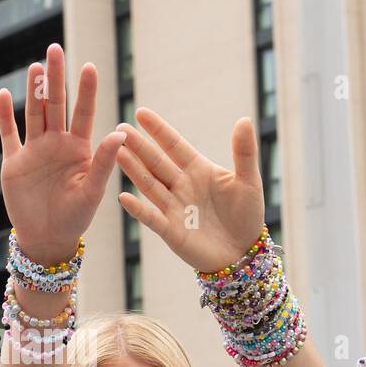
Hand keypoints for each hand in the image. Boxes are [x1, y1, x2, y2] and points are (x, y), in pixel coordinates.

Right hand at [0, 44, 125, 264]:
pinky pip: (8, 134)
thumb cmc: (75, 218)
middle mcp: (57, 144)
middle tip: (55, 49)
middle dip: (55, 79)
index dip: (86, 90)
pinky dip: (4, 116)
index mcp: (79, 149)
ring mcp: (34, 151)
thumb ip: (104, 161)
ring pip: (33, 114)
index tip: (89, 66)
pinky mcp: (13, 162)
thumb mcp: (92, 190)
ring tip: (35, 66)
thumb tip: (121, 132)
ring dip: (32, 91)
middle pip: (55, 105)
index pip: (84, 112)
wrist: (46, 239)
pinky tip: (3, 94)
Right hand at [116, 108, 266, 273]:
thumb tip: (244, 119)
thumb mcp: (249, 181)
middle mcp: (182, 186)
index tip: (140, 113)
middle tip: (118, 129)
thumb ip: (244, 152)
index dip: (158, 130)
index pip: (174, 145)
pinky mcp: (171, 231)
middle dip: (138, 146)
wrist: (244, 253)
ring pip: (149, 185)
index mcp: (198, 170)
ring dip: (133, 169)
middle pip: (156, 162)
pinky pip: (152, 218)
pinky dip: (138, 209)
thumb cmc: (247, 215)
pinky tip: (123, 196)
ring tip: (117, 153)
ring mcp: (174, 208)